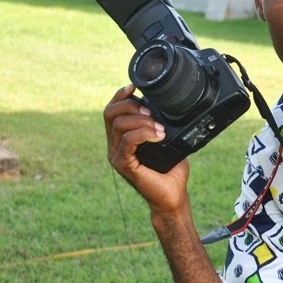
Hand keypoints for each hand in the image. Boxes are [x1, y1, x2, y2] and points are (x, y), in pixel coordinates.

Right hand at [103, 84, 189, 214]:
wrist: (173, 195)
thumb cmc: (170, 170)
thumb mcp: (167, 140)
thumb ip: (161, 123)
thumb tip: (168, 105)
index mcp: (121, 137)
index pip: (112, 110)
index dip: (120, 95)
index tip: (135, 87)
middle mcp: (114, 145)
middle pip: (110, 113)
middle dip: (131, 105)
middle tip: (151, 112)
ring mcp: (116, 155)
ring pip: (119, 125)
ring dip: (142, 121)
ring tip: (160, 129)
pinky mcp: (123, 165)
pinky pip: (128, 141)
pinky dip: (144, 134)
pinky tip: (158, 136)